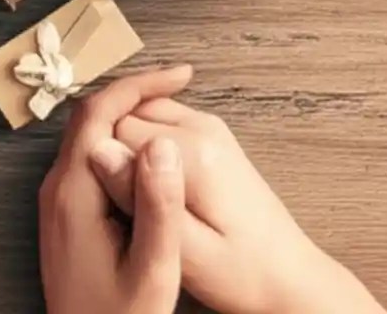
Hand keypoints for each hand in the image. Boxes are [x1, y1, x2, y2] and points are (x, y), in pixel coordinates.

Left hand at [39, 66, 194, 313]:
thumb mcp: (153, 269)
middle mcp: (56, 189)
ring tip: (170, 107)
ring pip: (88, 136)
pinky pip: (89, 158)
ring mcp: (57, 201)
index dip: (139, 83)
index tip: (181, 74)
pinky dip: (119, 140)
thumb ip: (158, 207)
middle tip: (179, 83)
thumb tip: (162, 144)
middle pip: (89, 116)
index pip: (97, 112)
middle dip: (134, 92)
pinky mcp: (65, 213)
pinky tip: (149, 151)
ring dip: (126, 114)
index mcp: (73, 194)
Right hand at [95, 98, 386, 313]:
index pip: (115, 129)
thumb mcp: (184, 250)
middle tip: (118, 200)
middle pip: (126, 114)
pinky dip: (142, 138)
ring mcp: (209, 128)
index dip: (99, 163)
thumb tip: (98, 150)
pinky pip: (159, 117)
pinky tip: (144, 177)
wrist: (288, 277)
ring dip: (125, 141)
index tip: (106, 199)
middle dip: (111, 148)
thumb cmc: (240, 273)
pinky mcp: (211, 135)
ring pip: (140, 110)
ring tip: (129, 190)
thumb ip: (139, 197)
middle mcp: (203, 129)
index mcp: (194, 154)